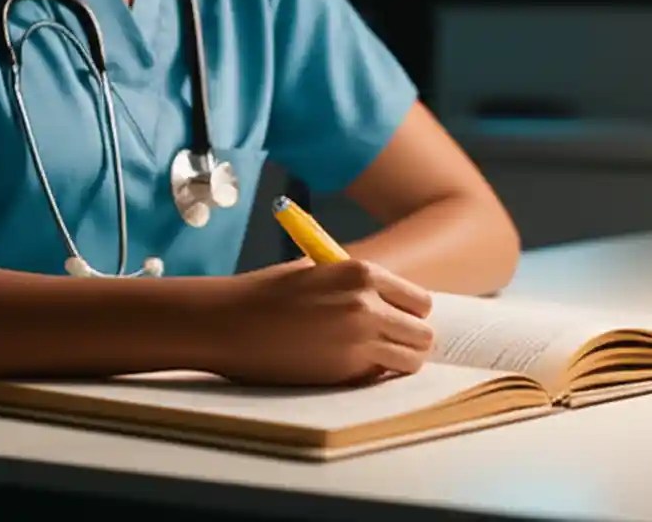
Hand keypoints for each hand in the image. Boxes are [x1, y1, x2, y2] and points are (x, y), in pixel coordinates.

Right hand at [207, 259, 434, 385]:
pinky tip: (350, 368)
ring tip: (375, 360)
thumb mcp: (319, 272)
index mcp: (363, 274)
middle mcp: (369, 305)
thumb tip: (388, 303)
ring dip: (399, 362)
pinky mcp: (344, 371)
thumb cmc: (268, 294)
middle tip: (389, 344)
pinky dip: (375, 376)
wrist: (227, 322)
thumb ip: (357, 286)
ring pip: (413, 360)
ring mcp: (359, 341)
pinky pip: (381, 377)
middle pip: (424, 333)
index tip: (397, 320)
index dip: (410, 313)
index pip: (421, 300)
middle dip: (410, 340)